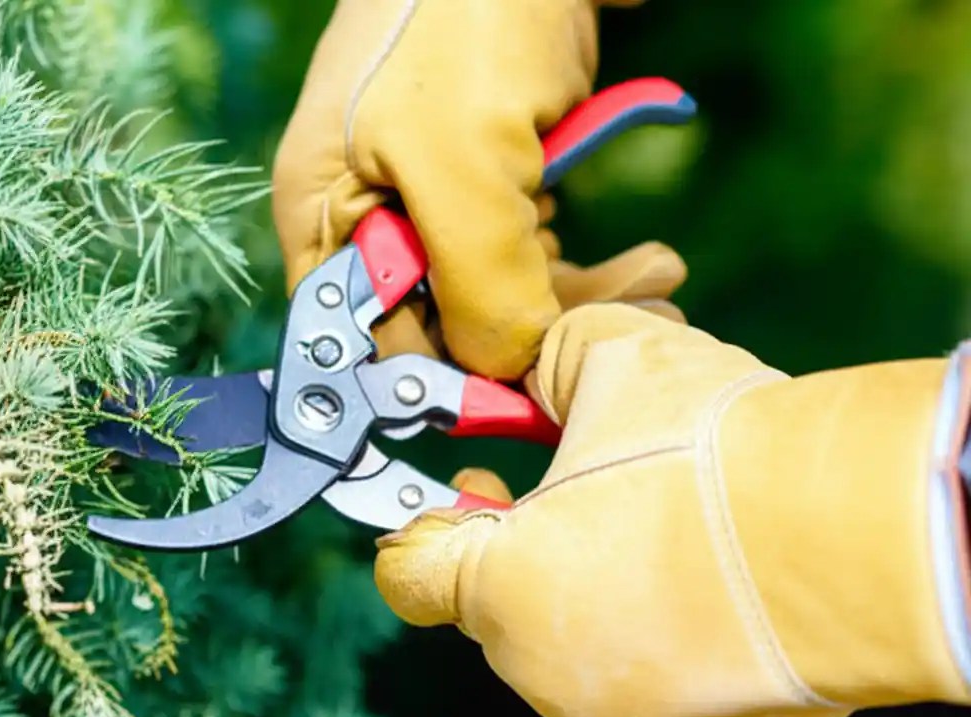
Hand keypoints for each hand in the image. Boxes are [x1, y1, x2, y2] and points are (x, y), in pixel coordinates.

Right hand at [272, 0, 683, 381]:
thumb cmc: (468, 22)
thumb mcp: (466, 159)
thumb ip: (476, 281)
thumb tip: (502, 370)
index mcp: (328, 222)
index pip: (364, 349)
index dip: (442, 389)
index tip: (531, 404)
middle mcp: (370, 226)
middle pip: (438, 333)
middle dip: (531, 345)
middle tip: (628, 338)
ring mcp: (431, 206)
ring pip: (495, 303)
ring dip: (578, 307)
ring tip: (662, 285)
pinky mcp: (489, 189)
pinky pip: (528, 260)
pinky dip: (587, 273)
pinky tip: (653, 264)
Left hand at [374, 303, 970, 716]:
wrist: (861, 530)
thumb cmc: (721, 449)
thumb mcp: (603, 357)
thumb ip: (536, 364)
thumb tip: (522, 367)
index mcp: (502, 593)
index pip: (411, 571)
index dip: (429, 517)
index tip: (470, 486)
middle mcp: (546, 672)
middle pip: (495, 603)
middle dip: (523, 542)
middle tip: (576, 488)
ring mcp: (620, 709)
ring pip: (569, 635)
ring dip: (590, 580)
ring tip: (655, 521)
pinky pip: (641, 666)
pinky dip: (652, 619)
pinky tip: (698, 569)